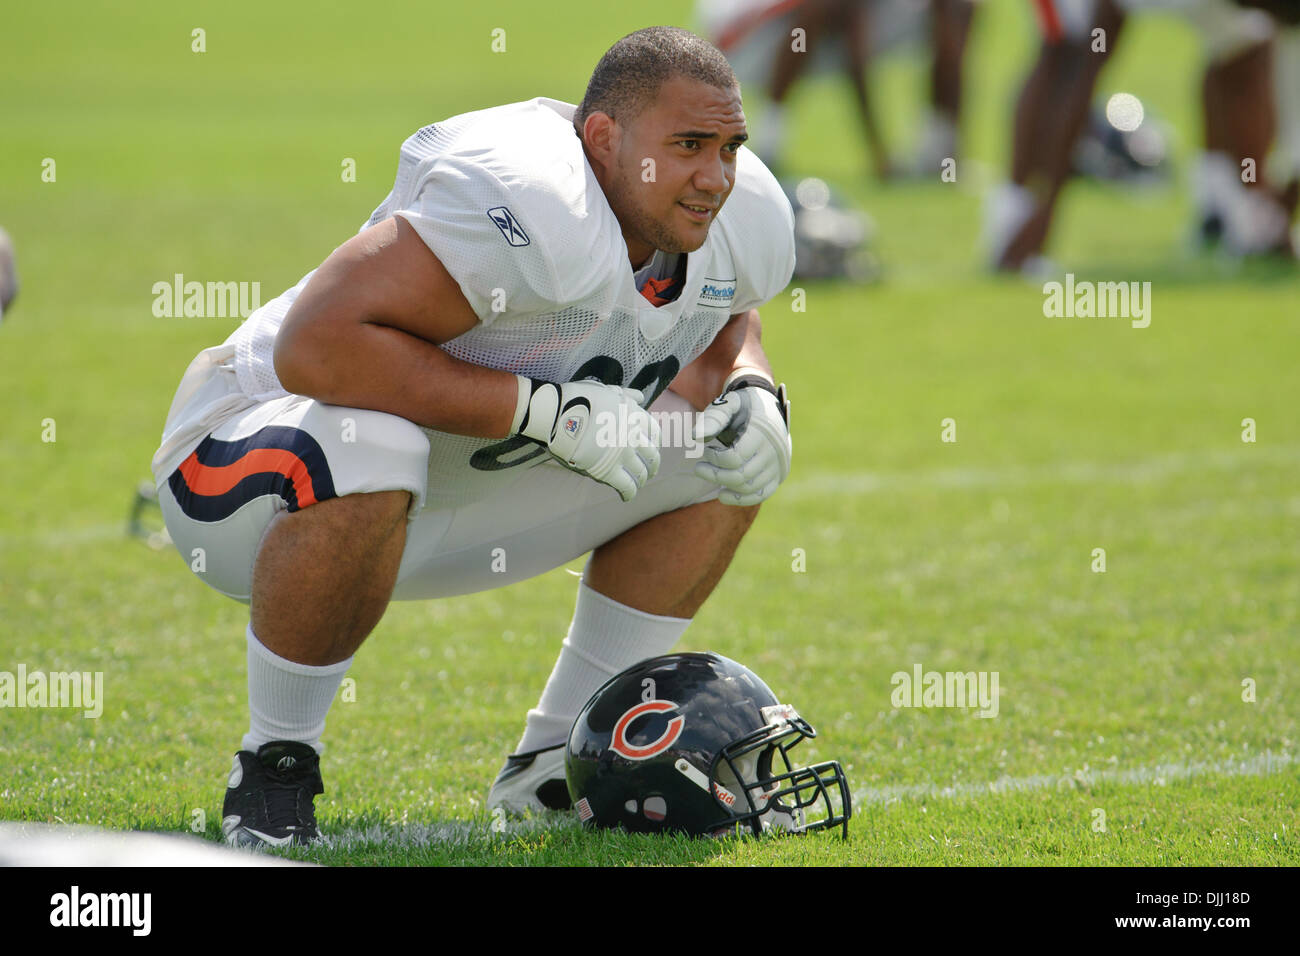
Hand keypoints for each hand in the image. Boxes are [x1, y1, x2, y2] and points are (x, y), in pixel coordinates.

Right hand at [514, 378, 660, 500]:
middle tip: (651, 470)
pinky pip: (626, 486)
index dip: (655, 442)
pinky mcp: (609, 470)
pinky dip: (629, 493)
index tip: (652, 447)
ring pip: (641, 472)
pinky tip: (627, 497)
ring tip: (639, 483)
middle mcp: (633, 435)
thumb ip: (625, 395)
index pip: (654, 431)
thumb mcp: (606, 390)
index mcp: (634, 415)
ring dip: (642, 479)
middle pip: (652, 455)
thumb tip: (640, 397)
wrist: (557, 413)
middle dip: (653, 464)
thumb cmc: (578, 399)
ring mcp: (623, 454)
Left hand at [693, 378, 790, 505]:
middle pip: (740, 475)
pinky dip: (741, 499)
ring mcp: (777, 466)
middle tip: (698, 468)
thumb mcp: (729, 404)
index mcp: (761, 433)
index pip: (734, 457)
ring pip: (748, 487)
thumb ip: (713, 417)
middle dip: (714, 474)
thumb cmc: (744, 407)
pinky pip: (761, 494)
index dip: (715, 458)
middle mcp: (773, 451)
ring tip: (709, 475)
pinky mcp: (778, 475)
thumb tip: (695, 436)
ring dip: (724, 485)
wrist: (770, 409)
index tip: (706, 450)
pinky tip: (722, 495)